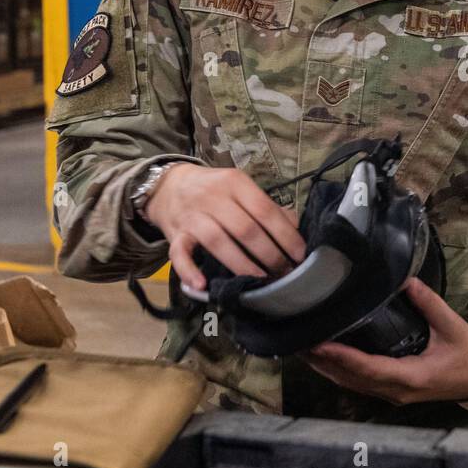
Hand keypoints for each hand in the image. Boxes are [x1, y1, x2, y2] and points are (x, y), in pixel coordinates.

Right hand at [145, 164, 305, 291]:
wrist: (168, 186)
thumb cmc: (214, 190)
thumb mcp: (241, 189)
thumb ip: (266, 206)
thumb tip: (295, 227)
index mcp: (235, 182)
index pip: (265, 210)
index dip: (285, 235)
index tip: (299, 254)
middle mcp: (213, 197)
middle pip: (245, 229)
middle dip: (269, 254)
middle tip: (283, 271)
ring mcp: (192, 215)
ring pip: (218, 242)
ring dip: (242, 264)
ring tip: (260, 280)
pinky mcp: (175, 234)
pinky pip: (179, 254)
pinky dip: (189, 270)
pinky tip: (203, 285)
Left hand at [302, 278, 467, 405]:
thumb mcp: (453, 326)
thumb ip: (429, 303)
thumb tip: (404, 279)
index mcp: (411, 377)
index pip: (368, 368)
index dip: (341, 357)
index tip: (318, 343)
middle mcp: (396, 391)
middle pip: (351, 380)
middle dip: (323, 362)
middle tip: (297, 341)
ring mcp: (393, 395)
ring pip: (352, 385)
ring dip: (327, 368)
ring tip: (304, 348)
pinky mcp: (393, 392)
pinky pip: (360, 384)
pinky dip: (340, 372)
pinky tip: (327, 358)